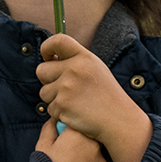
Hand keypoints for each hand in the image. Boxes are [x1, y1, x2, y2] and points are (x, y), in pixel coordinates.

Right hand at [34, 118, 104, 161]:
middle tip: (73, 153)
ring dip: (92, 157)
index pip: (83, 123)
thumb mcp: (43, 145)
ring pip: (99, 154)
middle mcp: (93, 144)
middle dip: (86, 141)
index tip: (70, 136)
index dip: (77, 129)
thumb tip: (56, 118)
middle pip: (94, 137)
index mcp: (78, 133)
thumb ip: (50, 127)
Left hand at [37, 34, 151, 161]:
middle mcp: (74, 69)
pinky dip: (59, 113)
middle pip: (41, 69)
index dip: (47, 47)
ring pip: (43, 91)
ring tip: (73, 102)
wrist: (119, 120)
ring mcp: (67, 87)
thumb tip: (51, 59)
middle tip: (62, 88)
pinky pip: (49, 108)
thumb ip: (75, 61)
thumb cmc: (107, 96)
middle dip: (47, 80)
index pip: (58, 41)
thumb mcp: (96, 69)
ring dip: (54, 99)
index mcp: (84, 57)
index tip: (48, 57)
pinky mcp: (62, 106)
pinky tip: (75, 113)